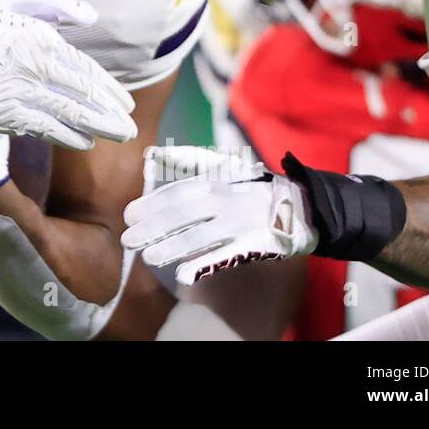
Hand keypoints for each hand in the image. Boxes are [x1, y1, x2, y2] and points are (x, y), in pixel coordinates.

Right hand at [0, 0, 136, 149]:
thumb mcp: (7, 11)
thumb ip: (48, 9)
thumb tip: (86, 15)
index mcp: (34, 37)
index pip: (81, 66)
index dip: (106, 87)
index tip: (124, 102)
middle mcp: (29, 61)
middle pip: (80, 89)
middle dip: (109, 110)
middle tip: (130, 126)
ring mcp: (14, 88)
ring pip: (66, 110)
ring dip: (95, 124)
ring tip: (116, 135)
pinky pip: (41, 125)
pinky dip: (65, 133)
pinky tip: (83, 141)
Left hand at [120, 145, 317, 286]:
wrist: (301, 205)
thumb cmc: (253, 187)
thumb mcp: (223, 168)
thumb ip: (187, 161)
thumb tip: (153, 153)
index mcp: (215, 182)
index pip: (176, 193)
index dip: (150, 205)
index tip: (129, 216)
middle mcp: (224, 200)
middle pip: (182, 214)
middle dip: (152, 227)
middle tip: (128, 240)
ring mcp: (239, 223)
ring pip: (199, 235)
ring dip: (171, 246)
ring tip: (148, 256)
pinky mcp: (254, 244)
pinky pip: (225, 255)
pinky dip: (203, 264)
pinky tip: (182, 275)